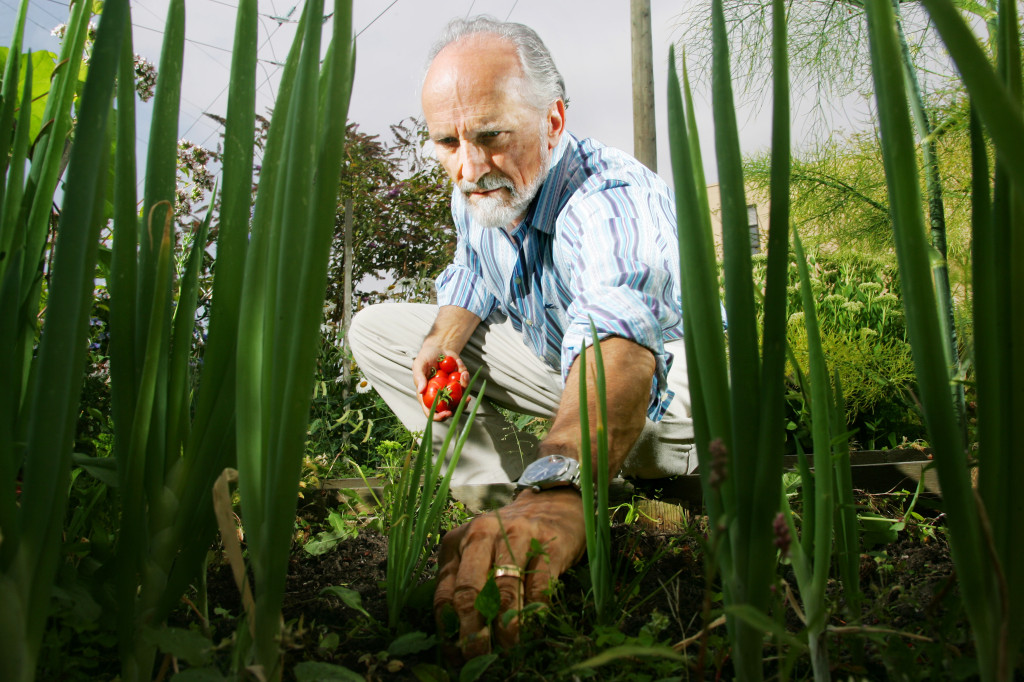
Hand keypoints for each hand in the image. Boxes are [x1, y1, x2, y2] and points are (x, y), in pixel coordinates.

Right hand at [413, 345, 468, 420]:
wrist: (438, 348)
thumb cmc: (425, 358)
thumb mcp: (419, 365)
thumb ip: (419, 377)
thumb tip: (421, 390)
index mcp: (427, 396)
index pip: (431, 412)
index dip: (439, 416)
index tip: (448, 413)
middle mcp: (440, 396)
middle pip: (451, 409)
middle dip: (460, 406)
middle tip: (466, 399)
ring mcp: (451, 390)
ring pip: (462, 397)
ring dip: (465, 386)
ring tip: (464, 373)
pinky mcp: (460, 383)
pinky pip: (465, 383)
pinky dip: (464, 373)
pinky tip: (458, 362)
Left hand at [433, 488, 585, 657]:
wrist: (553, 505)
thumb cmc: (508, 538)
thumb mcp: (476, 554)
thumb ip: (463, 584)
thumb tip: (456, 639)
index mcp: (457, 541)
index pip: (445, 592)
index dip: (449, 630)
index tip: (456, 655)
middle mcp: (482, 534)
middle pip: (470, 590)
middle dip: (473, 631)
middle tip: (478, 655)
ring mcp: (517, 537)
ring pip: (504, 589)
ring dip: (505, 626)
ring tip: (508, 646)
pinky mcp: (548, 545)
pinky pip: (538, 585)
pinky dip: (535, 611)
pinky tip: (533, 626)